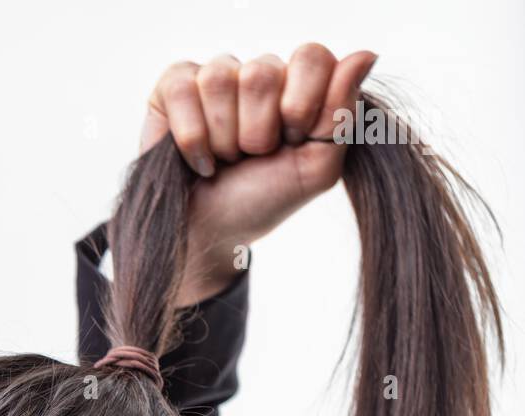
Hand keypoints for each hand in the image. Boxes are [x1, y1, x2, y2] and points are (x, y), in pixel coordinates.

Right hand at [140, 46, 377, 302]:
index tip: (293, 142)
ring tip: (225, 161)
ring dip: (223, 138)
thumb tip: (366, 54)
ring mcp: (216, 75)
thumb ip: (342, 114)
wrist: (210, 236)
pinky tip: (199, 160)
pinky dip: (192, 137)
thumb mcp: (315, 169)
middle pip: (263, 72)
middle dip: (258, 132)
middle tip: (253, 158)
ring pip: (221, 79)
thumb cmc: (262, 202)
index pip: (311, 57)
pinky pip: (183, 89)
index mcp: (298, 86)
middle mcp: (260, 73)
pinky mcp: (175, 86)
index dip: (300, 107)